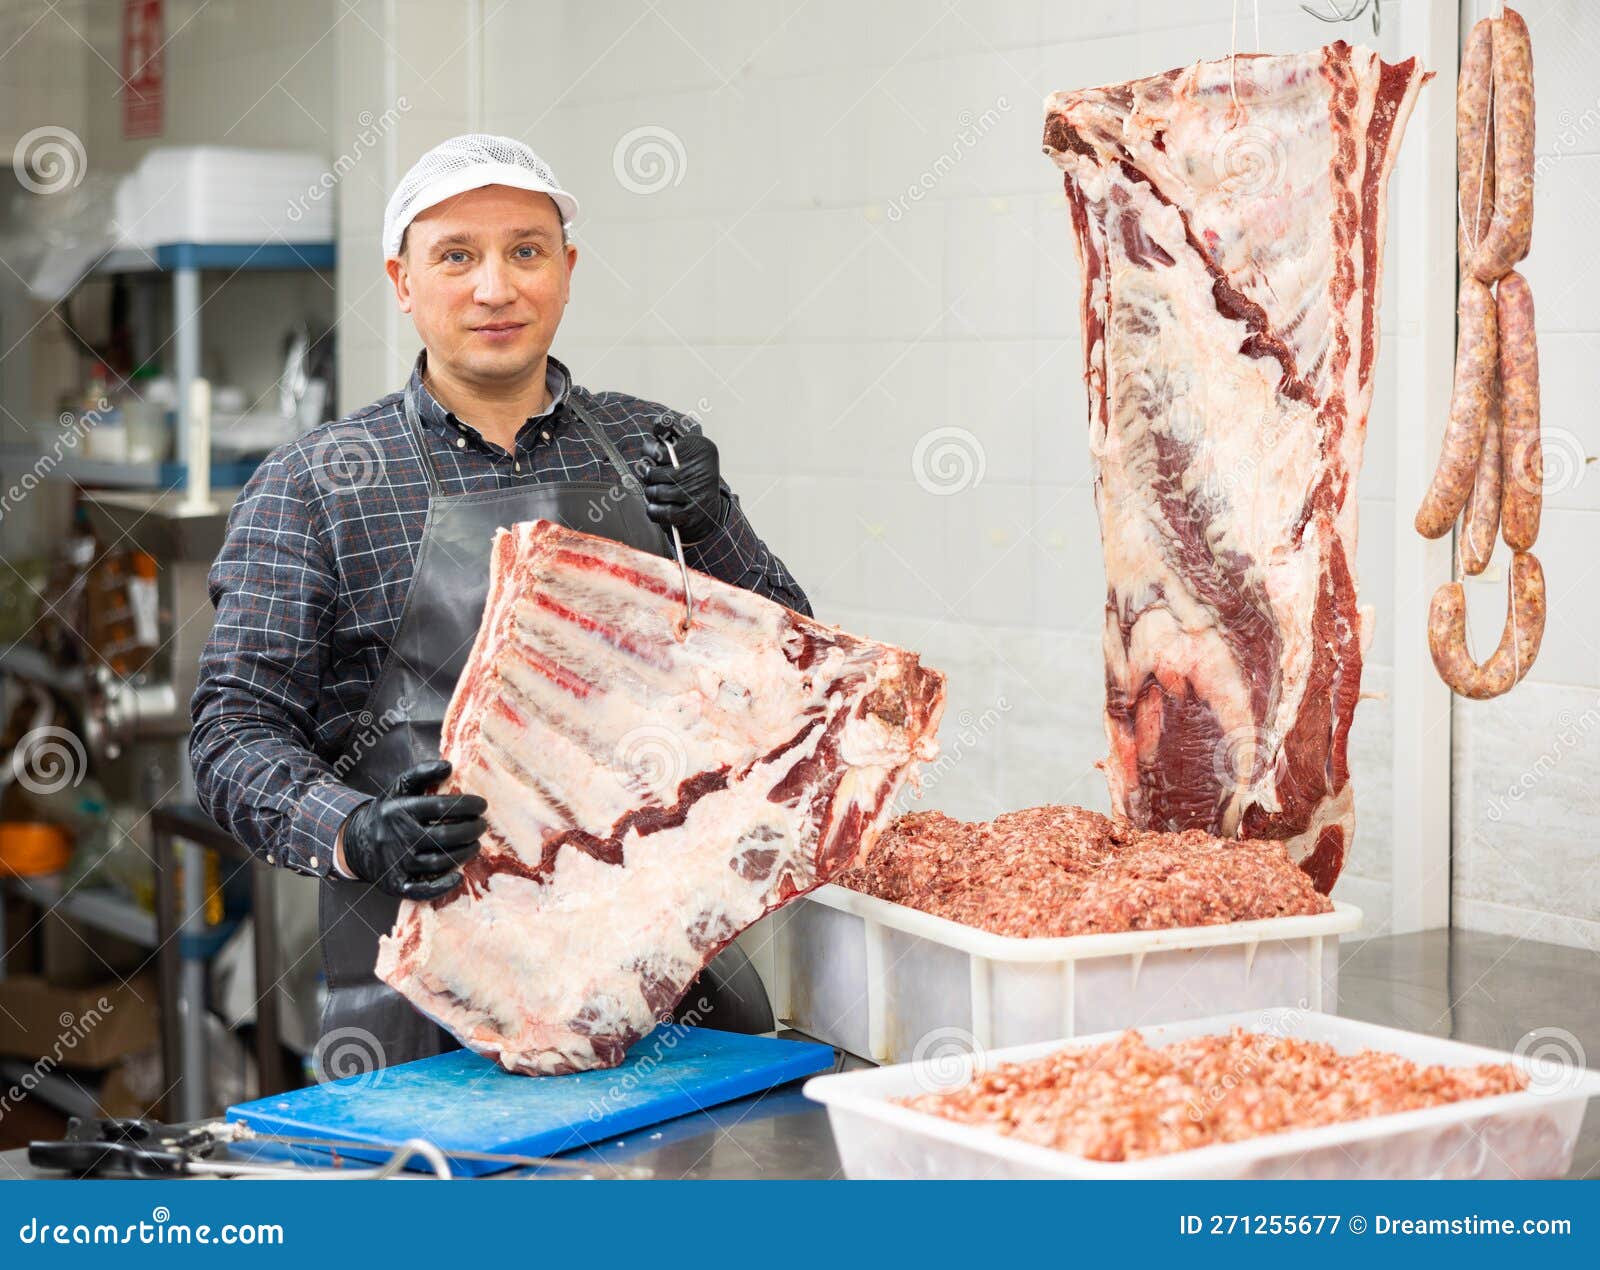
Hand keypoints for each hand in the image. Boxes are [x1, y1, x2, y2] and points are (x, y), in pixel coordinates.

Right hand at [338, 760, 486, 899]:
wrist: (356, 842)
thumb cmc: (388, 813)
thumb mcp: (398, 788)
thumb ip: (421, 772)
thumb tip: (448, 766)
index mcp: (400, 810)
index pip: (442, 806)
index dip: (468, 805)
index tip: (482, 805)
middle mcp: (398, 836)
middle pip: (444, 836)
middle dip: (471, 830)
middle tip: (482, 826)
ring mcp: (397, 862)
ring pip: (438, 861)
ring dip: (463, 854)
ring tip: (475, 845)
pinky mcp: (396, 884)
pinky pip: (421, 889)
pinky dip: (442, 886)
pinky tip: (458, 877)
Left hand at [642, 432, 723, 542]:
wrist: (711, 509)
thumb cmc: (693, 471)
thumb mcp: (689, 445)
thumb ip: (671, 429)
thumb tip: (658, 423)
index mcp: (700, 448)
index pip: (657, 450)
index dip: (648, 452)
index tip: (655, 456)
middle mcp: (700, 469)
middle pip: (652, 473)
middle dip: (649, 477)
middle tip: (655, 478)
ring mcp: (696, 492)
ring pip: (654, 493)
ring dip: (651, 494)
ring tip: (659, 492)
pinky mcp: (692, 513)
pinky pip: (659, 512)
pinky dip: (654, 511)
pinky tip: (657, 507)